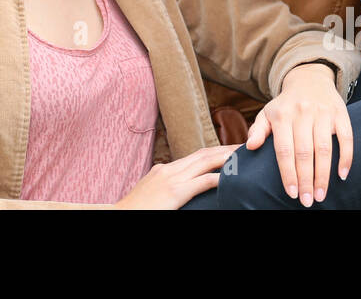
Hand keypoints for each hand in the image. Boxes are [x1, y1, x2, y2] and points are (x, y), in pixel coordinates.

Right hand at [115, 144, 238, 209]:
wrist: (117, 215)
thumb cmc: (134, 210)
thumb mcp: (150, 195)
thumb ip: (165, 190)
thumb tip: (178, 193)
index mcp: (163, 170)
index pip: (194, 157)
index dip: (212, 152)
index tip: (228, 151)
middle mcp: (168, 170)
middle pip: (202, 155)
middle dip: (223, 150)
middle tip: (242, 146)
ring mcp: (171, 180)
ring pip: (204, 163)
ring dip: (224, 158)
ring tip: (241, 155)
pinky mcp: (174, 193)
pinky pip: (200, 182)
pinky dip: (216, 178)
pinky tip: (227, 177)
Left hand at [246, 63, 351, 205]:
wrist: (309, 79)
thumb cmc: (286, 105)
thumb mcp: (268, 113)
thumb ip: (258, 130)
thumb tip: (250, 146)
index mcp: (281, 115)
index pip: (284, 150)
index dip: (288, 173)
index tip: (291, 193)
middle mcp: (302, 113)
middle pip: (304, 152)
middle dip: (306, 180)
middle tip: (307, 201)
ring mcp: (322, 113)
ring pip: (324, 149)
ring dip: (323, 175)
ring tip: (321, 195)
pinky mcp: (340, 113)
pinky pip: (346, 137)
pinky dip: (346, 158)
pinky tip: (342, 176)